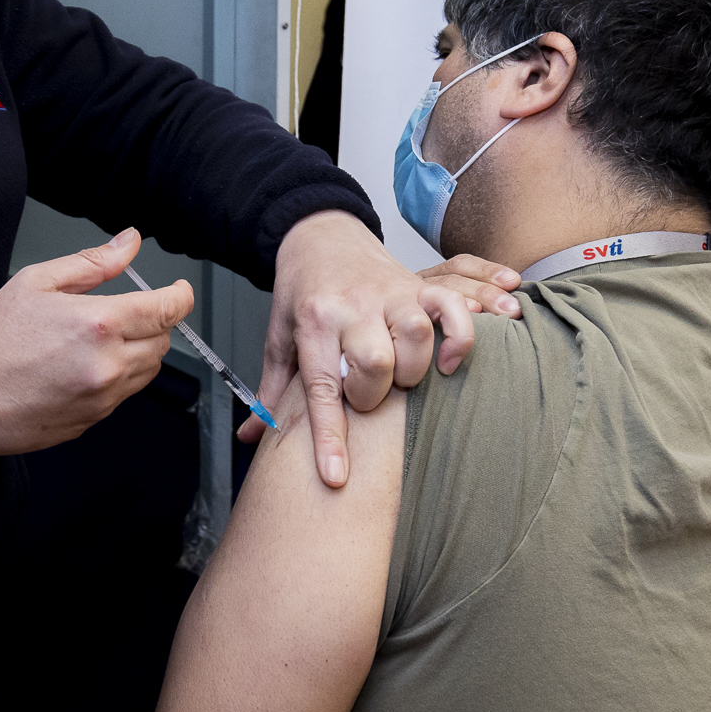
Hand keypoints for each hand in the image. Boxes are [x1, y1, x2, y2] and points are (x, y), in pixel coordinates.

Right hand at [0, 227, 193, 461]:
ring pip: (149, 371)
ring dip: (139, 351)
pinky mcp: (93, 420)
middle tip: (125, 311)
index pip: (167, 310)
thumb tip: (128, 243)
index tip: (179, 290)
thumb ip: (92, 263)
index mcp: (98, 324)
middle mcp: (108, 365)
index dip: (181, 296)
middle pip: (163, 341)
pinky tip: (83, 366)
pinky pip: (124, 395)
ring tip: (99, 340)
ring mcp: (103, 398)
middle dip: (154, 322)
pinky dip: (118, 377)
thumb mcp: (37, 282)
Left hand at [245, 212, 519, 487]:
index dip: (329, 437)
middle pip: (375, 361)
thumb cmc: (303, 294)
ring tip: (401, 377)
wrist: (319, 234)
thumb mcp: (280, 338)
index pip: (322, 388)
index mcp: (313, 323)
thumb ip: (273, 390)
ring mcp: (389, 293)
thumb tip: (251, 437)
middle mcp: (353, 306)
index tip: (337, 476)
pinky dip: (459, 339)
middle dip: (373, 394)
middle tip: (366, 395)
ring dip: (413, 369)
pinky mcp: (418, 285)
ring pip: (415, 335)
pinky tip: (449, 362)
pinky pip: (450, 310)